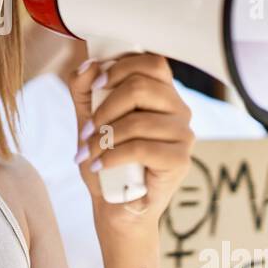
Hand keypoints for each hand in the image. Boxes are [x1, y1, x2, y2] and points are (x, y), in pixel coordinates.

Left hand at [69, 53, 192, 234]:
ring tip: (89, 153)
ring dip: (103, 137)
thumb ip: (84, 89)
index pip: (152, 62)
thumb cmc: (107, 160)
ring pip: (138, 120)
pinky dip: (112, 156)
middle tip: (86, 130)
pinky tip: (100, 165)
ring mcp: (184, 135)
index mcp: (162, 94)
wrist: (115, 205)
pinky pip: (141, 147)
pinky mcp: (180, 160)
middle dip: (104, 108)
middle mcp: (179, 110)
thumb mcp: (89, 119)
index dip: (121, 68)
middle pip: (141, 87)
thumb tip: (88, 65)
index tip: (96, 85)